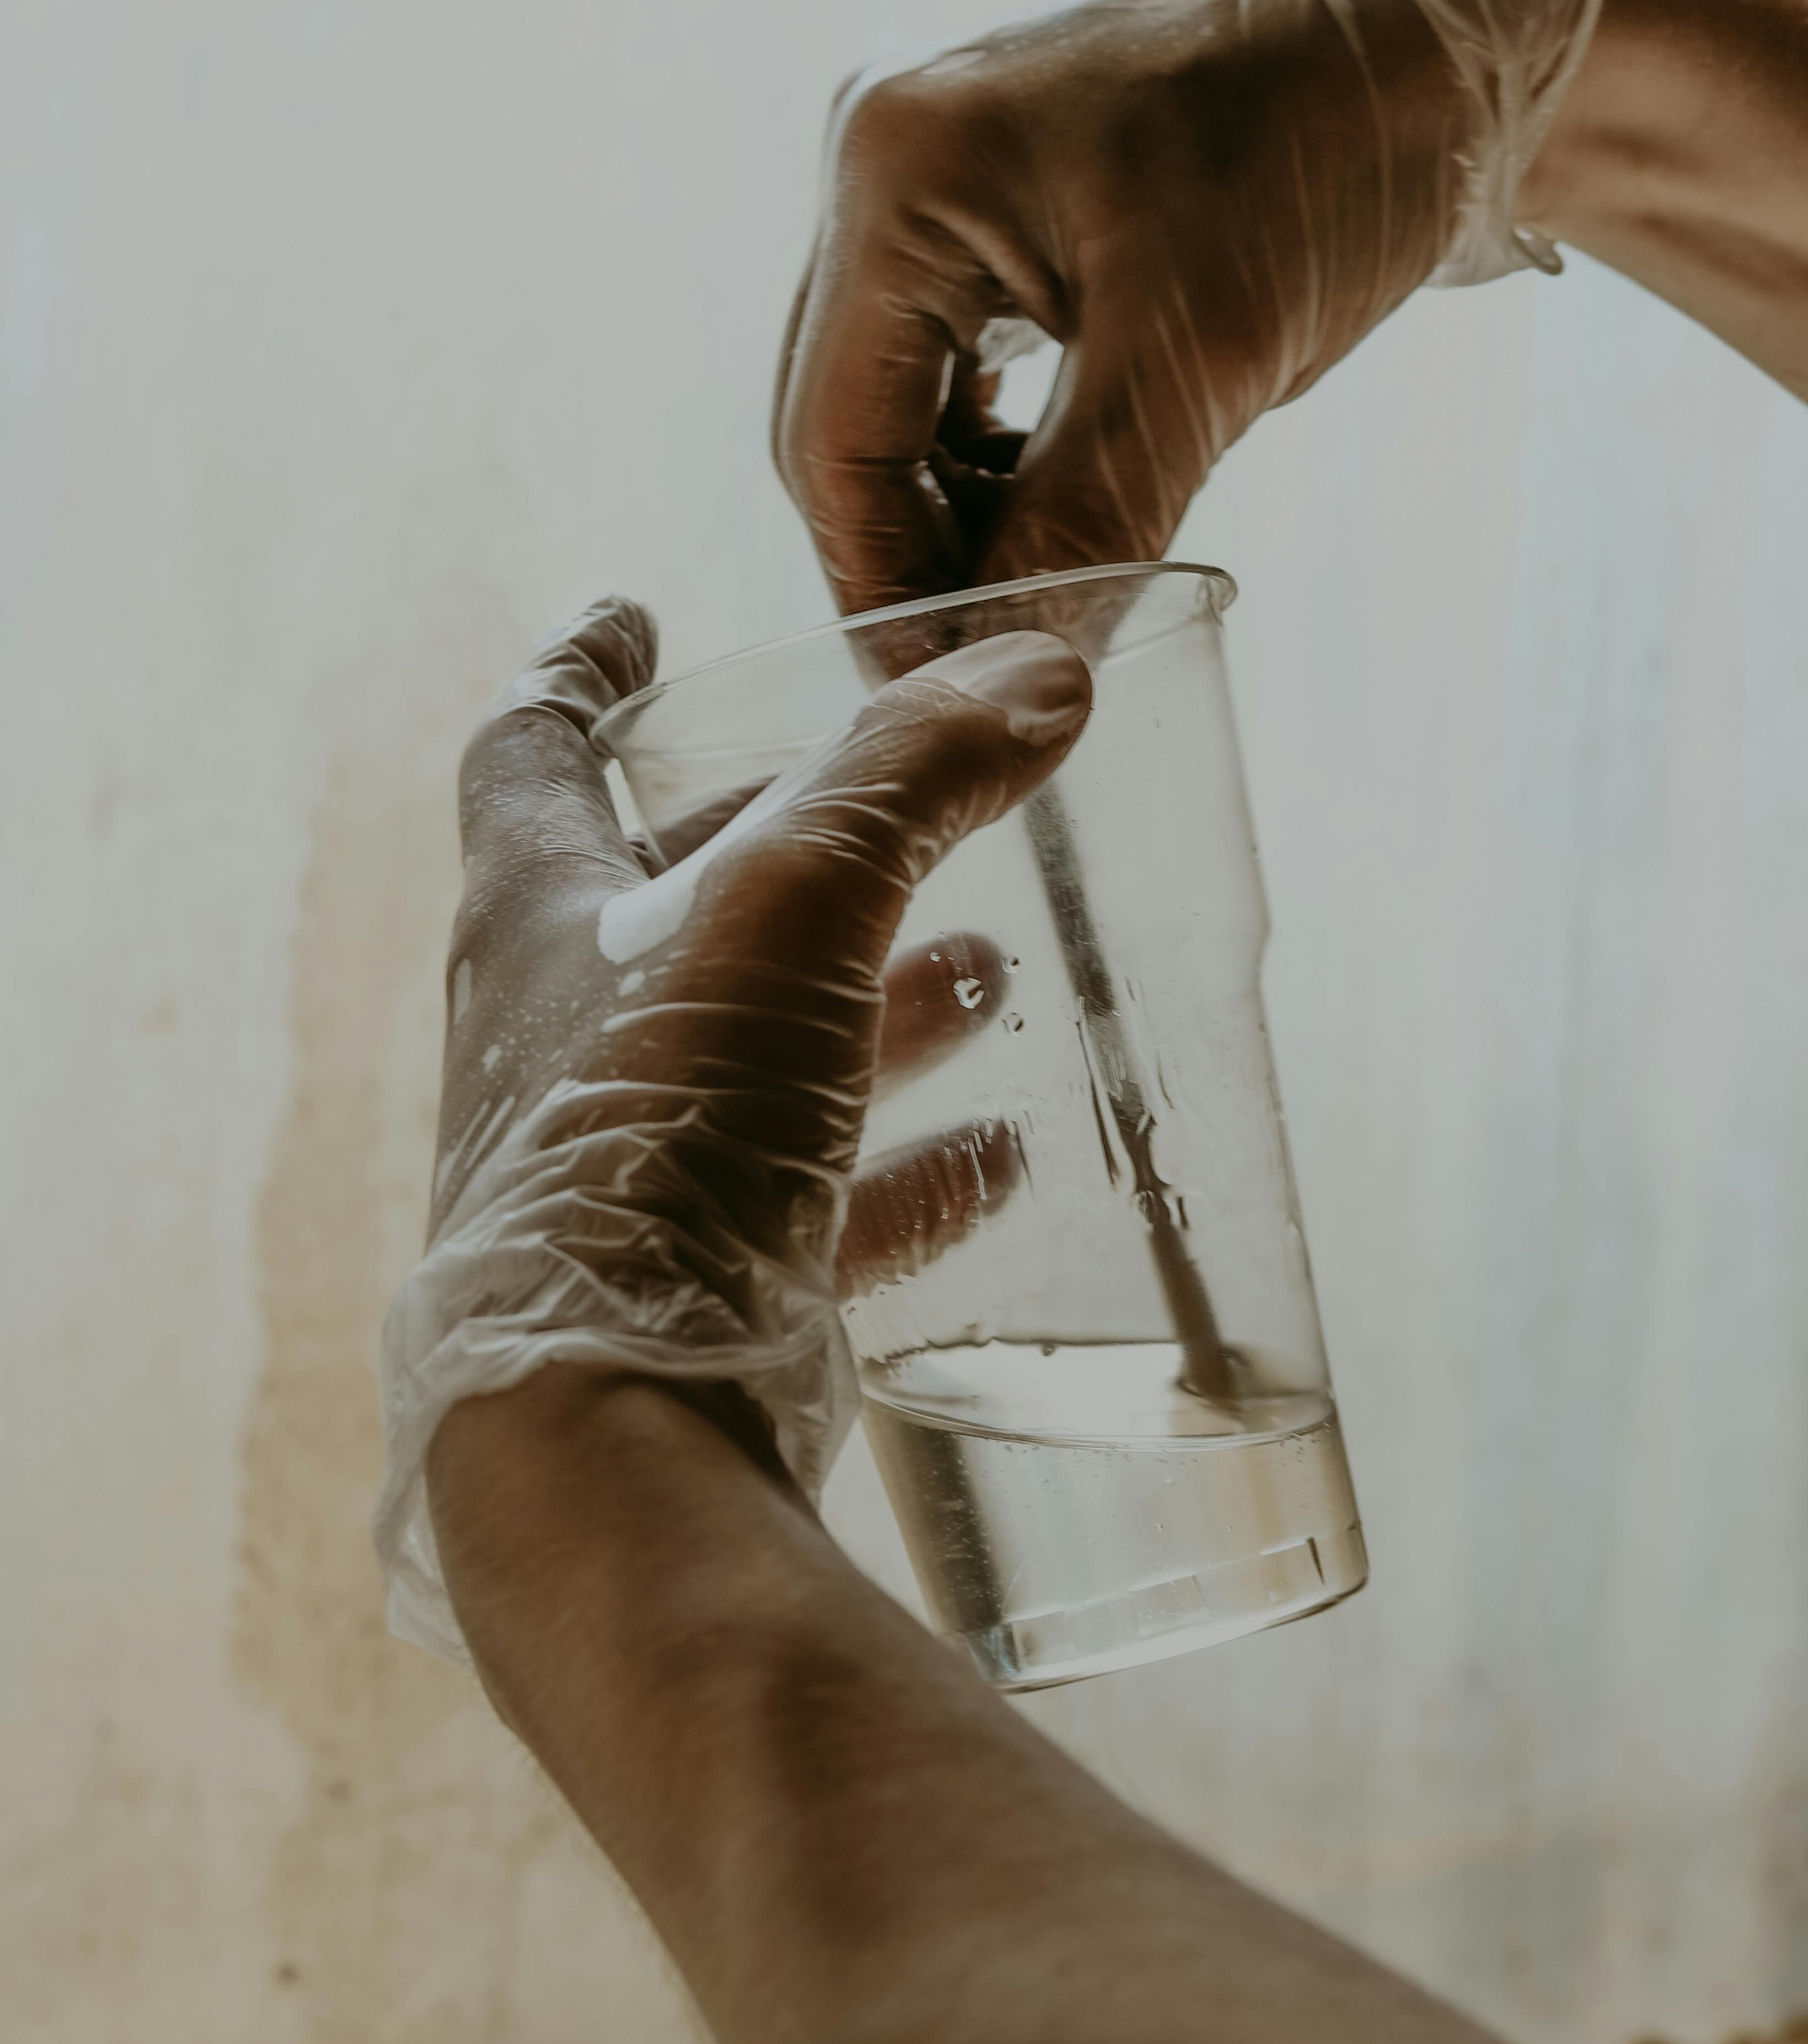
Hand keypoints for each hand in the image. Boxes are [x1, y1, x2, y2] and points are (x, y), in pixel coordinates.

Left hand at [374, 596, 1090, 1653]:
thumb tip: (1040, 671)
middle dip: (792, 846)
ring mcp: (619, 1169)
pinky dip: (905, 1168)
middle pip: (666, 901)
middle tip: (902, 808)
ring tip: (992, 976)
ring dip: (872, 1004)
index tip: (633, 617)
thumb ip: (916, 774)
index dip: (581, 668)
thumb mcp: (795, 903)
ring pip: (754, 1051)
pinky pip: (813, 1204)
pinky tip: (1001, 1158)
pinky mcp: (695, 1289)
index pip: (531, 749)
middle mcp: (555, 1037)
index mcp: (535, 917)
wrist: (615, 1426)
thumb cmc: (663, 1134)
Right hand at [772, 0, 1608, 611]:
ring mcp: (930, 166)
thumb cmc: (1335, 143)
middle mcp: (880, 151)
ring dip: (951, 510)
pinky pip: (946, 354)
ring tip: (1035, 599)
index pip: (832, 439)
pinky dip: (989, 449)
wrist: (1438, 20)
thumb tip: (1018, 672)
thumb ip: (1089, 517)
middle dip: (913, 556)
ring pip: (892, 398)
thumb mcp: (1207, 353)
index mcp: (901, 170)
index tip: (951, 704)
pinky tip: (1046, 504)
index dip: (885, 588)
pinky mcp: (990, 191)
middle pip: (841, 421)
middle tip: (995, 674)